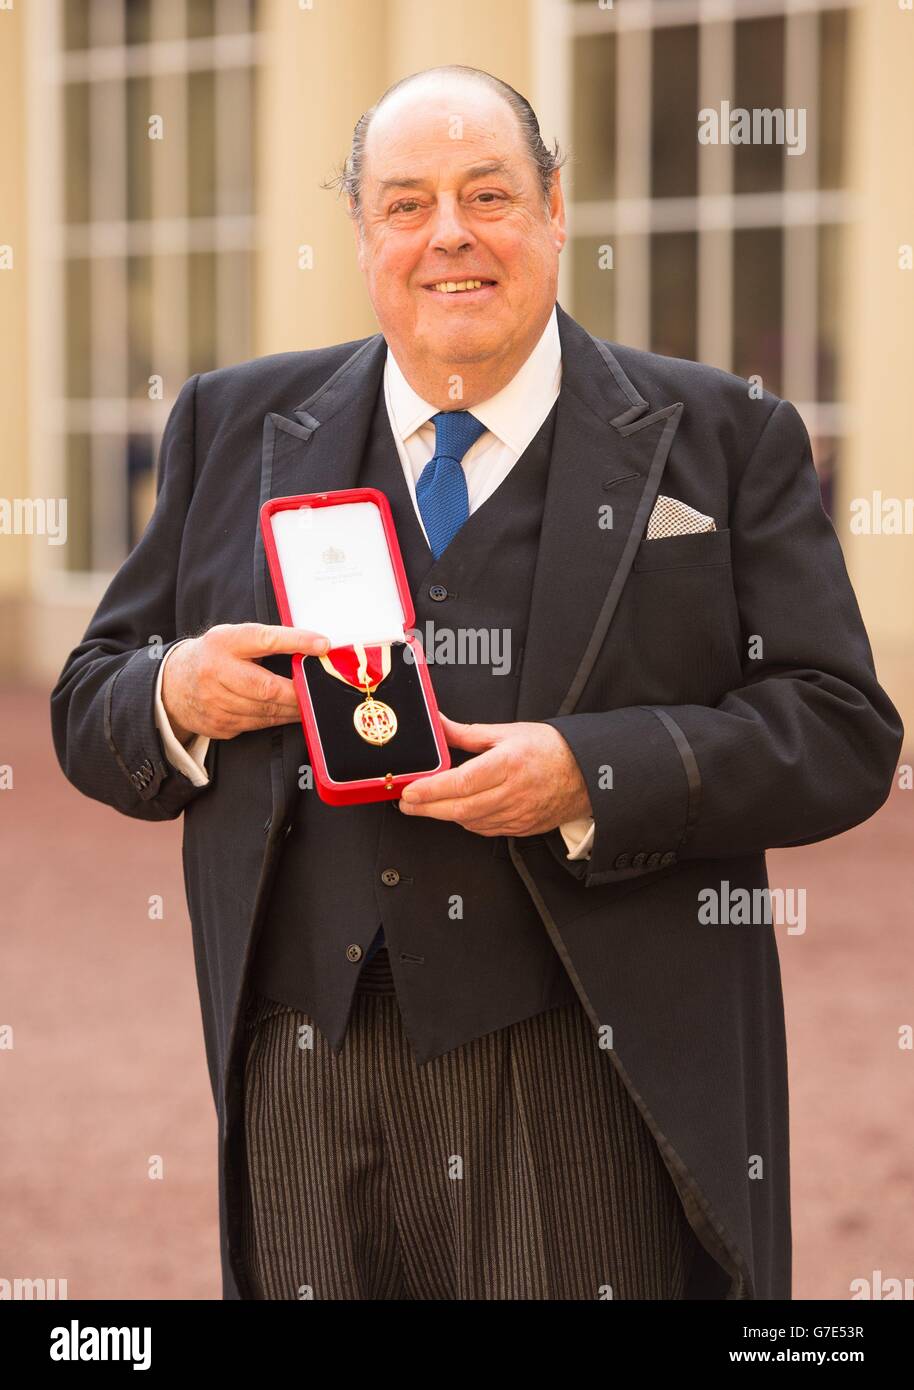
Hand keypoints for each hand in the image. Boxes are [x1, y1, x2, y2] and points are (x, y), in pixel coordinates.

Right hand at [161, 622, 329, 741]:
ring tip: (310, 703)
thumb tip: (309, 645)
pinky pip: (258, 725)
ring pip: (265, 711)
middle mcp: (216, 672)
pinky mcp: (220, 725)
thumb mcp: (231, 638)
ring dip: (293, 709)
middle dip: (298, 692)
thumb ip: (263, 641)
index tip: (322, 644)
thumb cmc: (213, 656)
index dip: (296, 641)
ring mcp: (215, 702)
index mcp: (223, 643)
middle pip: (266, 687)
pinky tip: (289, 713)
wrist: (172, 685)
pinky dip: (278, 719)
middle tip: (320, 690)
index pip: (264, 639)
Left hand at [398, 713, 591, 835]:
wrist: (587, 773)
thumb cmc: (551, 749)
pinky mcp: (522, 828)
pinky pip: (486, 830)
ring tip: (426, 806)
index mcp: (509, 764)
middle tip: (407, 804)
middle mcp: (513, 792)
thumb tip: (439, 725)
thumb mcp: (508, 732)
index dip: (431, 790)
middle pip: (460, 808)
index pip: (462, 782)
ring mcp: (518, 814)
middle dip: (427, 808)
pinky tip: (457, 812)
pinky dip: (467, 822)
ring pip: (470, 822)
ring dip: (445, 816)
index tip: (410, 790)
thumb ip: (468, 733)